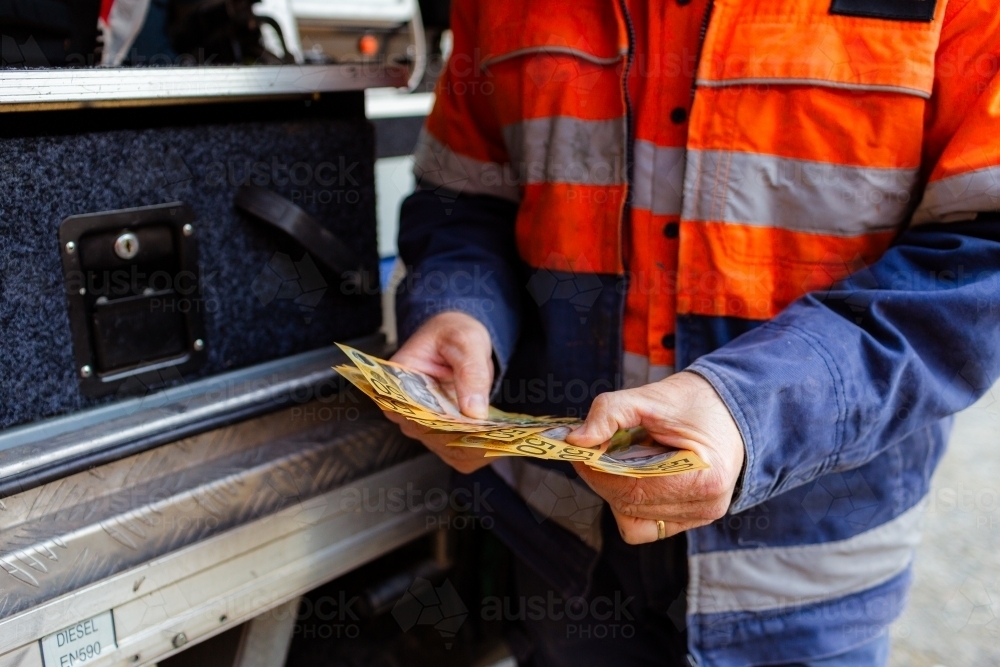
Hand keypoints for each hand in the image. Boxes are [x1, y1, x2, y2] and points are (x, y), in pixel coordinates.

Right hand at [387, 311, 493, 473]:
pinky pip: (461, 454)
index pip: (416, 414)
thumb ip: (470, 371)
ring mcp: (424, 427)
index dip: (445, 423)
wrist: (458, 340)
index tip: (473, 424)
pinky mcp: (442, 435)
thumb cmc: (453, 333)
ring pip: (450, 451)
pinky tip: (497, 438)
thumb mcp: (466, 341)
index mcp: (398, 385)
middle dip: (466, 437)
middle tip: (496, 430)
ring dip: (477, 446)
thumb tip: (474, 411)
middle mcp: (406, 412)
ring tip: (501, 433)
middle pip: (435, 437)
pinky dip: (481, 450)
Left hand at [565, 372, 744, 544]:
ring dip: (613, 489)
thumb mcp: (649, 397)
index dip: (598, 470)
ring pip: (632, 517)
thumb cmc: (693, 402)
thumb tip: (575, 440)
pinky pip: (644, 525)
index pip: (634, 487)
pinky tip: (630, 476)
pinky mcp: (690, 519)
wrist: (731, 409)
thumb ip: (610, 413)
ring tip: (615, 458)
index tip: (578, 450)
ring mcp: (700, 516)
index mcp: (705, 476)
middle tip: (587, 450)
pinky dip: (629, 503)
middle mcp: (706, 505)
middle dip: (600, 477)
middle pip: (630, 504)